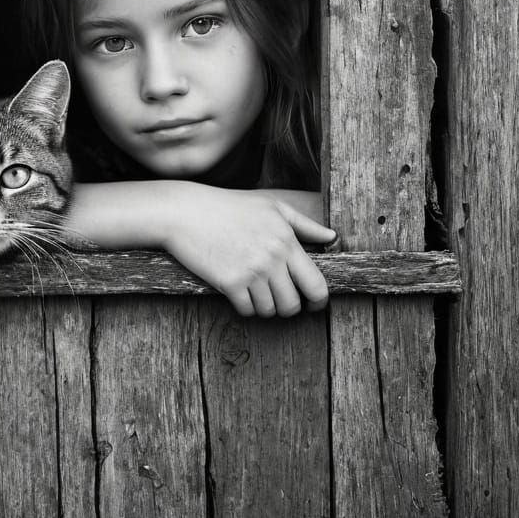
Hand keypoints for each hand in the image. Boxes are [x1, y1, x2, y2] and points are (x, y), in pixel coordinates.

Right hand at [160, 188, 334, 317]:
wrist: (186, 212)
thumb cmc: (229, 207)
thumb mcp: (271, 207)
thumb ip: (304, 224)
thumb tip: (332, 237)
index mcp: (287, 240)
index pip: (316, 284)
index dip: (318, 301)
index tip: (312, 305)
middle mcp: (272, 257)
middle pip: (293, 304)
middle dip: (288, 307)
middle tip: (278, 300)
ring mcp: (251, 271)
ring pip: (270, 311)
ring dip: (264, 306)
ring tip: (255, 291)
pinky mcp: (230, 282)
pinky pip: (247, 310)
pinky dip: (244, 306)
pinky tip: (238, 291)